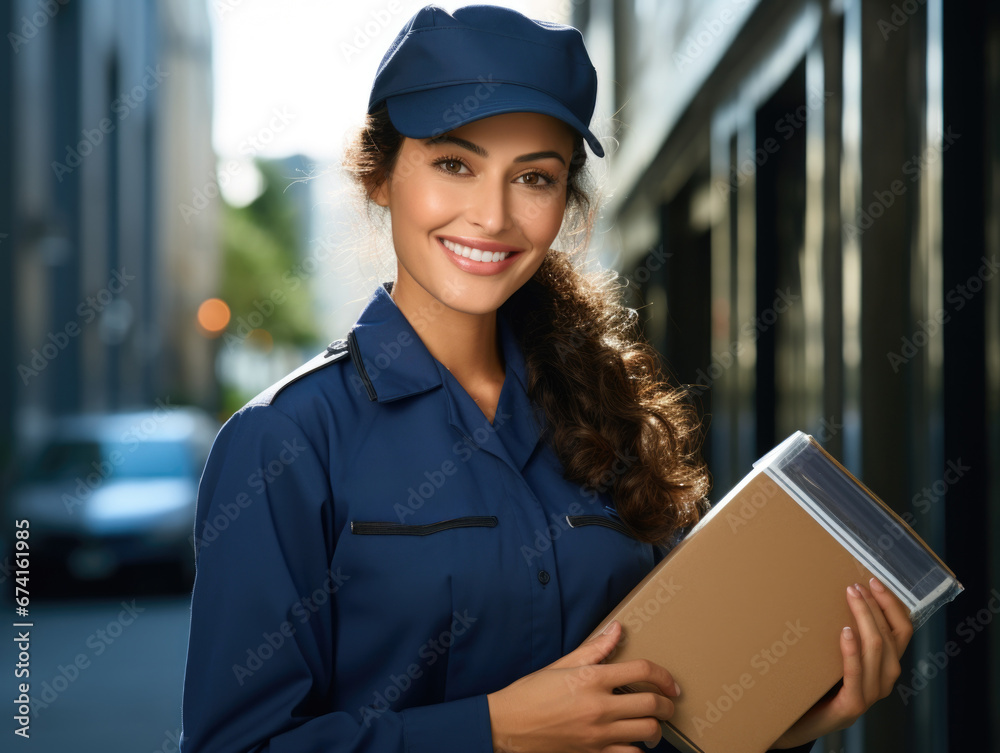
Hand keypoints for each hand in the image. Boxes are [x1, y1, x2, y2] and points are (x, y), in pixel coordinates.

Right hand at [486, 620, 680, 752]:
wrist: (507, 725)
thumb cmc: (531, 692)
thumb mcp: (562, 665)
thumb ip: (594, 649)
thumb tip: (617, 629)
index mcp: (592, 679)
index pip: (642, 671)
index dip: (664, 676)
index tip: (670, 683)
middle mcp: (599, 707)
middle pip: (652, 705)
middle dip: (667, 704)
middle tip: (667, 703)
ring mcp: (597, 734)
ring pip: (647, 732)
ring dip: (656, 728)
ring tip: (652, 723)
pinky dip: (637, 750)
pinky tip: (633, 742)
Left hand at [769, 577, 913, 748]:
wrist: (800, 720)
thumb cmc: (818, 681)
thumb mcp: (837, 653)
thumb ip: (846, 631)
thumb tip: (840, 591)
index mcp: (886, 666)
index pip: (902, 631)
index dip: (892, 604)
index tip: (873, 580)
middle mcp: (885, 680)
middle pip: (890, 636)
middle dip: (874, 606)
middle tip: (855, 585)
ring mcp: (871, 694)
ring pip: (877, 649)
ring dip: (865, 618)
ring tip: (851, 597)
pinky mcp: (852, 705)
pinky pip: (856, 673)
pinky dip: (852, 650)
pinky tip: (844, 632)